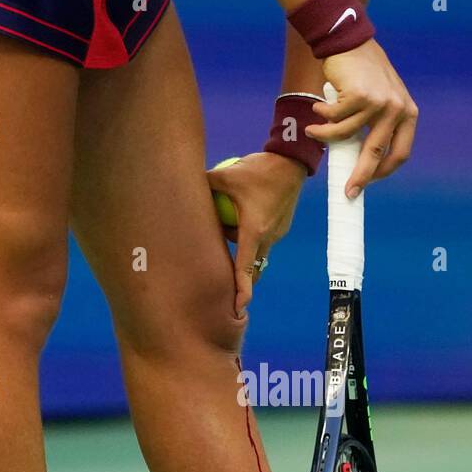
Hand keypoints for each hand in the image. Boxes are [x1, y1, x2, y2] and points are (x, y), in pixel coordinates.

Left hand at [206, 151, 306, 316]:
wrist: (291, 162)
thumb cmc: (258, 169)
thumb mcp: (226, 175)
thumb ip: (203, 185)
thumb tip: (179, 189)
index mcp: (253, 231)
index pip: (245, 268)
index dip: (241, 291)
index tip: (238, 308)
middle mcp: (268, 237)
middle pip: (251, 264)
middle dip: (240, 274)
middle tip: (223, 275)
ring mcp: (277, 233)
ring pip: (255, 249)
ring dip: (243, 245)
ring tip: (234, 219)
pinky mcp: (282, 226)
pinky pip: (264, 237)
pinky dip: (253, 233)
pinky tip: (248, 210)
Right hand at [311, 39, 417, 195]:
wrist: (349, 41)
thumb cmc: (363, 74)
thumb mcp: (381, 100)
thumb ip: (379, 126)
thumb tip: (362, 165)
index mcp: (407, 114)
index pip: (400, 154)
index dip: (382, 172)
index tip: (366, 184)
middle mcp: (397, 109)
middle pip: (376, 154)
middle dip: (359, 176)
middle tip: (346, 191)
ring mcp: (379, 102)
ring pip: (346, 135)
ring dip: (325, 136)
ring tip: (313, 131)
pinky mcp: (359, 95)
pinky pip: (334, 118)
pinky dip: (322, 116)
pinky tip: (318, 107)